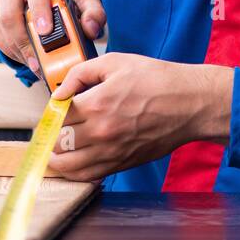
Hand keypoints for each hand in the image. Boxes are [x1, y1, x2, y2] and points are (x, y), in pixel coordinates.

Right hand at [0, 0, 104, 75]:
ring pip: (2, 27)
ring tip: (35, 63)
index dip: (39, 9)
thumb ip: (94, 14)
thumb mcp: (82, 3)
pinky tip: (24, 55)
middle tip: (39, 62)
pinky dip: (9, 50)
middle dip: (25, 41)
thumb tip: (89, 29)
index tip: (44, 31)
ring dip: (18, 50)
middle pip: (11, 13)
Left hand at [47, 53, 232, 181]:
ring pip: (68, 165)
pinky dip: (74, 173)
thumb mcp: (115, 62)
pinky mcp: (121, 164)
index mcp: (96, 104)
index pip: (56, 116)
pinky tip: (71, 163)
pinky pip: (88, 176)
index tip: (52, 111)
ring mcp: (111, 152)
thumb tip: (59, 92)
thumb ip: (80, 73)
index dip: (49, 113)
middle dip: (50, 135)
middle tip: (49, 130)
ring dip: (56, 158)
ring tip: (54, 150)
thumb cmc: (157, 80)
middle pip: (58, 142)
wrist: (190, 104)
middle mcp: (101, 132)